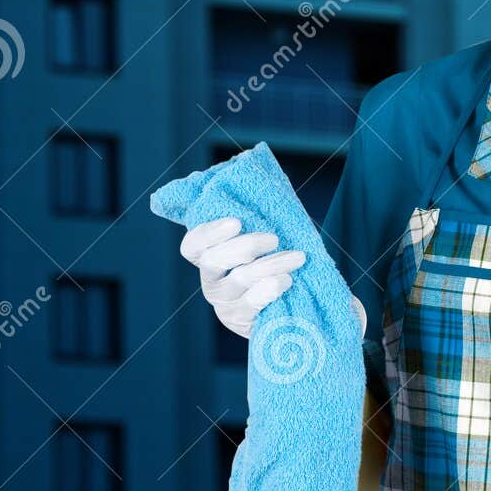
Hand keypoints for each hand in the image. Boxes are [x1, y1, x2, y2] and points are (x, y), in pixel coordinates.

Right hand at [180, 217, 365, 340]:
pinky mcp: (243, 323)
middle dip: (244, 246)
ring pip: (239, 281)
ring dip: (270, 265)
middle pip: (212, 262)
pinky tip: (287, 280)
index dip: (209, 232)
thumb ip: (255, 213)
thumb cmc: (277, 262)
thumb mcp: (265, 237)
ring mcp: (226, 304)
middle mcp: (212, 282)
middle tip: (273, 238)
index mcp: (209, 257)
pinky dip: (269, 290)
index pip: (193, 245)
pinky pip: (251, 306)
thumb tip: (255, 167)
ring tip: (297, 257)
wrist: (298, 306)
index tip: (236, 221)